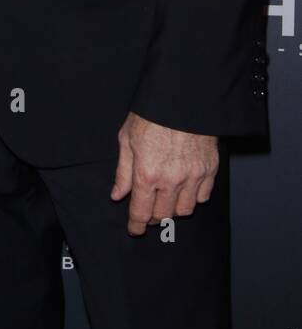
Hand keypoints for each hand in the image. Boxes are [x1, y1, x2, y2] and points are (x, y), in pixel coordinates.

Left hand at [111, 111, 218, 236]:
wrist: (182, 98)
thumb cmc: (152, 114)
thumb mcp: (127, 139)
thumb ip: (123, 172)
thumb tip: (118, 195)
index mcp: (147, 174)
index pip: (141, 212)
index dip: (136, 226)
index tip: (135, 230)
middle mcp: (171, 180)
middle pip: (163, 216)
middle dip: (153, 217)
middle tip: (148, 210)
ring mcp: (193, 176)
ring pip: (184, 210)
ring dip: (173, 209)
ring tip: (166, 198)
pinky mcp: (209, 170)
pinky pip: (203, 197)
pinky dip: (194, 197)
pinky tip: (185, 188)